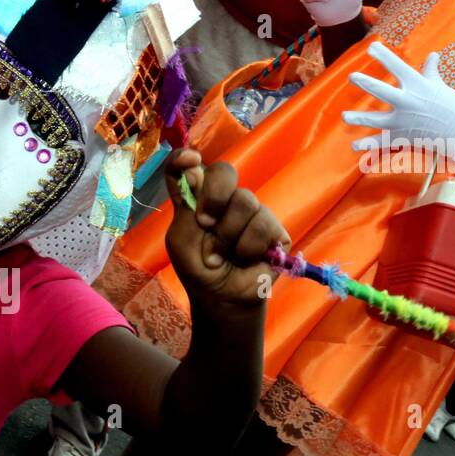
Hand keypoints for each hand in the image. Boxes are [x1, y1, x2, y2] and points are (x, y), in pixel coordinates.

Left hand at [164, 149, 288, 307]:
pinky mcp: (273, 228)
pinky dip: (248, 246)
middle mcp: (223, 199)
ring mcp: (250, 211)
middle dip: (214, 196)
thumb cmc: (199, 269)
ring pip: (245, 201)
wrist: (223, 297)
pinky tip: (245, 258)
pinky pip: (263, 224)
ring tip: (223, 255)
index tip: (190, 161)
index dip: (185, 158)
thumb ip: (186, 207)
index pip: (186, 168)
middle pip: (223, 172)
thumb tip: (195, 169)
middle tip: (206, 224)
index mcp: (195, 199)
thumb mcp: (181, 241)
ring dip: (228, 235)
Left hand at [343, 42, 454, 164]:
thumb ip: (430, 71)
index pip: (398, 67)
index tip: (371, 47)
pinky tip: (353, 146)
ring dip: (359, 118)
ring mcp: (403, 121)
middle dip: (366, 84)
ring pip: (376, 120)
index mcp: (417, 85)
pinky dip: (367, 146)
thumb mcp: (439, 85)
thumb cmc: (451, 104)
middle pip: (383, 91)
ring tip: (344, 116)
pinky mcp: (402, 137)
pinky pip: (381, 143)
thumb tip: (433, 56)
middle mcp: (408, 102)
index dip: (384, 56)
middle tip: (352, 76)